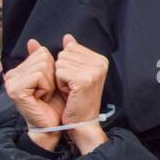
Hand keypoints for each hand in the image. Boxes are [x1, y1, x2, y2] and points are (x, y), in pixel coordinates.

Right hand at [4, 38, 64, 149]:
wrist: (54, 124)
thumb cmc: (54, 102)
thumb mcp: (51, 77)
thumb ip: (43, 59)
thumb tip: (33, 41)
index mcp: (18, 70)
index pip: (41, 52)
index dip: (53, 68)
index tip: (49, 84)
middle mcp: (11, 74)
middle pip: (42, 56)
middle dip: (53, 74)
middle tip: (48, 90)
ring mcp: (11, 82)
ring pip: (42, 65)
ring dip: (51, 81)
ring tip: (46, 94)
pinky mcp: (16, 90)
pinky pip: (39, 75)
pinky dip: (47, 86)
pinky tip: (43, 96)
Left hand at [54, 35, 109, 154]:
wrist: (82, 121)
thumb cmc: (77, 98)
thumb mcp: (76, 72)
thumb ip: (73, 53)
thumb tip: (67, 37)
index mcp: (100, 59)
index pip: (71, 47)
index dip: (67, 64)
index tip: (75, 79)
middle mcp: (100, 63)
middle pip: (64, 54)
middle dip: (62, 70)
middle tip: (72, 85)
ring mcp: (94, 71)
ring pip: (60, 62)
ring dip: (59, 77)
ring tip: (71, 89)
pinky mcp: (84, 80)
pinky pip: (59, 72)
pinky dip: (59, 83)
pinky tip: (69, 92)